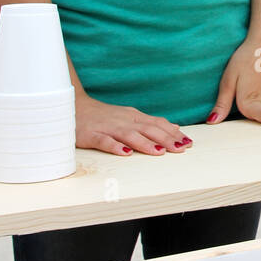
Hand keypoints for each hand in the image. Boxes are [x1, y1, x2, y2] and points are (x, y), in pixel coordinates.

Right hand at [75, 91, 192, 155]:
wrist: (72, 107)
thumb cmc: (104, 116)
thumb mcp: (130, 117)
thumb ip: (151, 123)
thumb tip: (174, 127)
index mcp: (134, 116)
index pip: (158, 124)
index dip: (173, 133)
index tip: (188, 142)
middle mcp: (124, 120)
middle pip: (148, 129)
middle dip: (166, 139)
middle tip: (181, 149)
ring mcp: (107, 127)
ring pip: (129, 135)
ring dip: (145, 143)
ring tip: (159, 152)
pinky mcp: (91, 134)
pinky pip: (104, 141)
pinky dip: (115, 146)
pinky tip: (125, 153)